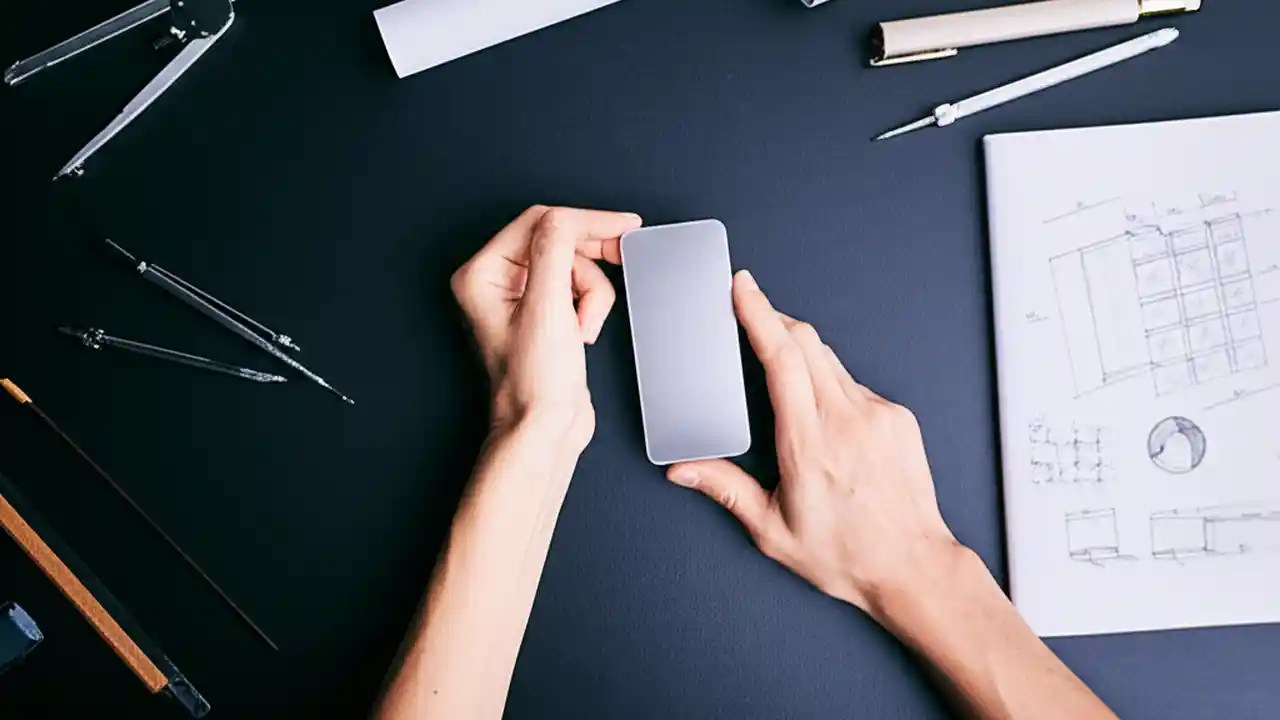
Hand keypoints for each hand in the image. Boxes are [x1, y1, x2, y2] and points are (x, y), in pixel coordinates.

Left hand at [451, 206, 640, 454]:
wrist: (544, 430)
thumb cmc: (534, 383)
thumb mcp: (547, 307)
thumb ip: (554, 252)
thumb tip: (567, 218)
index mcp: (483, 274)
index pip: (540, 222)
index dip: (585, 221)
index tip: (622, 225)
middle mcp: (496, 282)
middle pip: (558, 241)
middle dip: (589, 262)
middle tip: (623, 253)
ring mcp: (520, 299)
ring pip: (574, 267)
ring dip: (591, 294)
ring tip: (585, 326)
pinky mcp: (543, 315)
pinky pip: (578, 290)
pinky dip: (590, 306)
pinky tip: (583, 332)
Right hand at [667, 270, 962, 614]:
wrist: (914, 568)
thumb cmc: (846, 555)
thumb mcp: (773, 530)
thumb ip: (726, 490)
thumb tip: (682, 470)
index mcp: (809, 445)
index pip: (781, 360)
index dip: (759, 315)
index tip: (742, 287)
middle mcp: (847, 420)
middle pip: (807, 343)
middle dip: (774, 318)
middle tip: (748, 307)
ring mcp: (878, 415)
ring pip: (831, 361)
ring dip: (801, 351)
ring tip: (776, 360)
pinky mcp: (899, 419)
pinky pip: (855, 384)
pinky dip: (829, 383)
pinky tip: (819, 408)